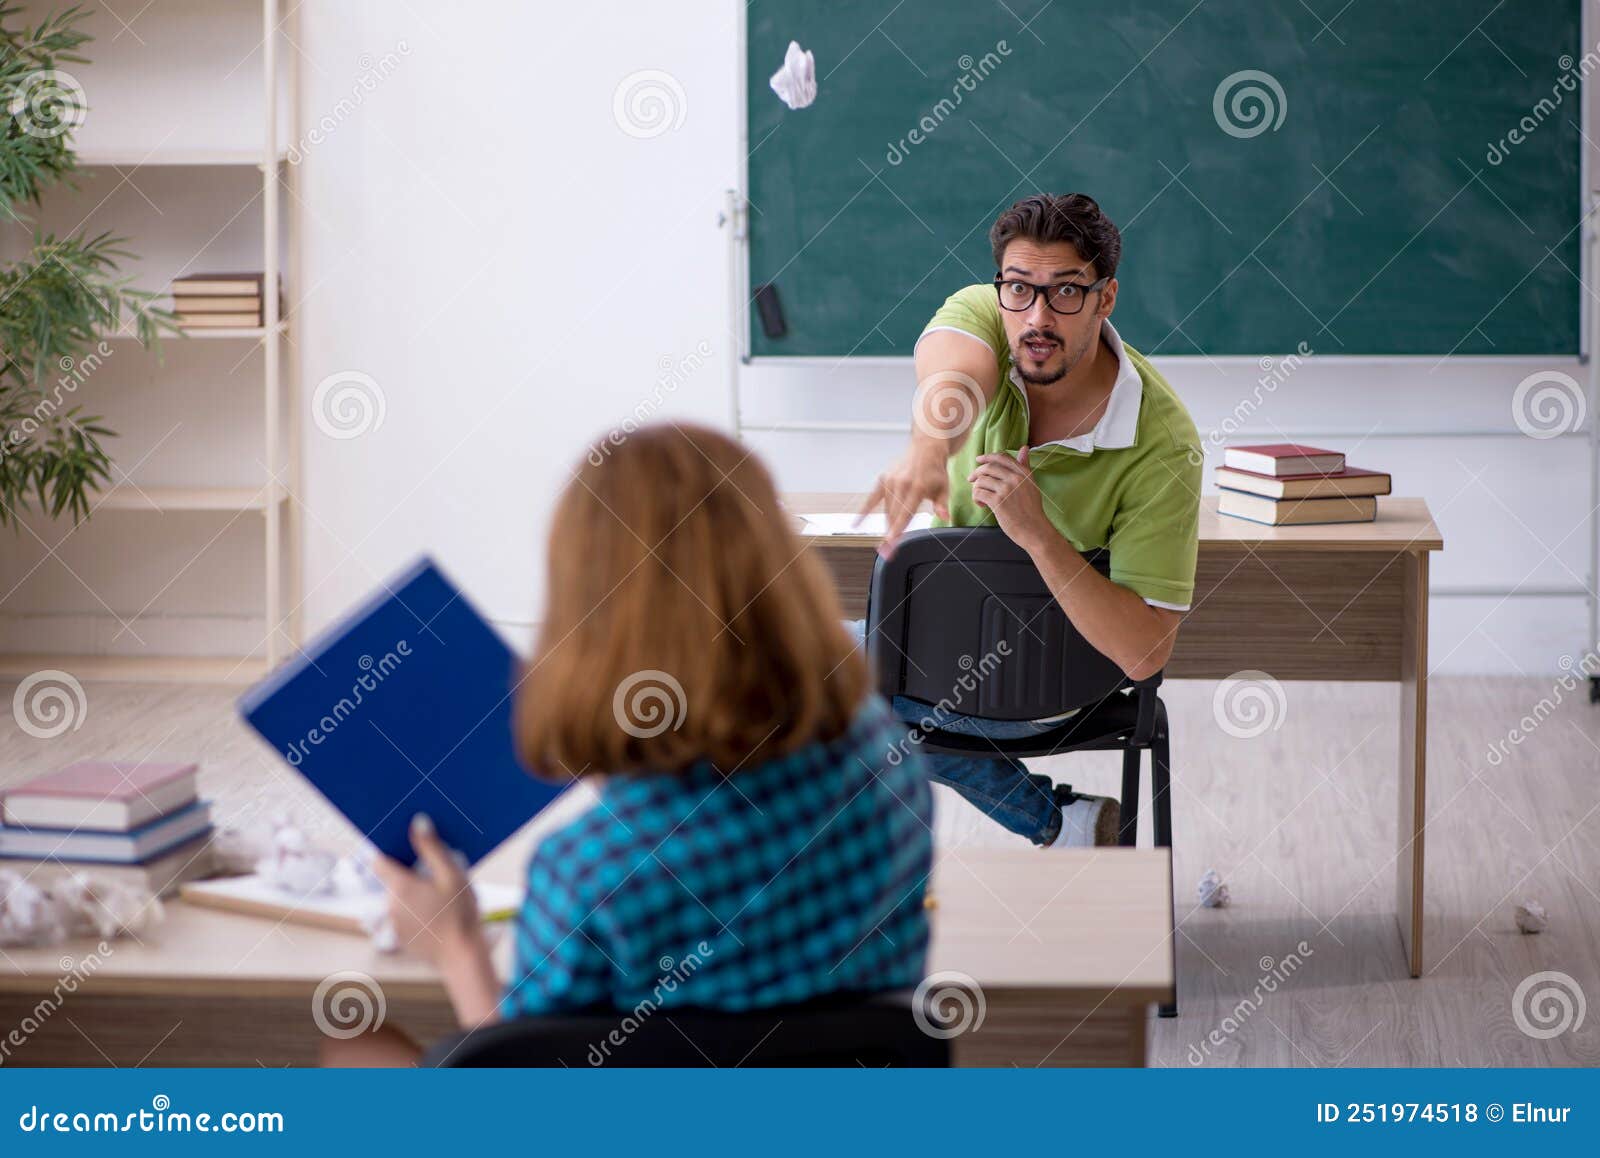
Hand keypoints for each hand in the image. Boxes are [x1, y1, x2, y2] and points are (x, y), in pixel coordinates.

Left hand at [373, 813, 481, 963]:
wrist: (462, 956)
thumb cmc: (460, 913)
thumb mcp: (452, 874)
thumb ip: (432, 848)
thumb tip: (417, 822)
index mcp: (400, 885)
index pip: (379, 860)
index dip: (389, 851)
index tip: (403, 847)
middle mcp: (390, 904)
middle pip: (393, 880)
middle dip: (411, 874)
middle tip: (437, 876)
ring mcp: (394, 923)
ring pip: (400, 899)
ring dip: (414, 894)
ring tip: (442, 898)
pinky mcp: (401, 938)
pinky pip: (404, 917)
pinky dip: (416, 912)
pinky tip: (438, 915)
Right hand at [859, 447, 949, 558]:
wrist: (925, 449)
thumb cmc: (935, 471)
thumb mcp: (944, 487)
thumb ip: (942, 504)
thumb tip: (945, 517)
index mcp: (917, 487)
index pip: (906, 513)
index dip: (898, 528)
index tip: (890, 541)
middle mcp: (901, 484)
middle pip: (894, 515)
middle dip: (891, 535)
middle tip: (888, 553)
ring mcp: (890, 481)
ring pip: (886, 510)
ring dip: (887, 526)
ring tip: (886, 543)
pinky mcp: (883, 480)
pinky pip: (872, 499)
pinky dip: (864, 512)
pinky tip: (856, 524)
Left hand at [970, 446, 1051, 550]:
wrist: (1034, 529)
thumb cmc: (1032, 509)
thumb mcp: (1031, 484)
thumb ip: (1025, 466)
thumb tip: (1024, 448)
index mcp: (1023, 473)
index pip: (1002, 457)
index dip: (988, 457)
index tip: (979, 460)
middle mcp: (1015, 478)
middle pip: (988, 467)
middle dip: (976, 472)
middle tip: (971, 479)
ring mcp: (1006, 489)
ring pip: (981, 480)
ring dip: (976, 488)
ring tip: (980, 497)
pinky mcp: (998, 501)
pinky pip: (979, 493)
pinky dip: (976, 498)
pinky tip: (982, 505)